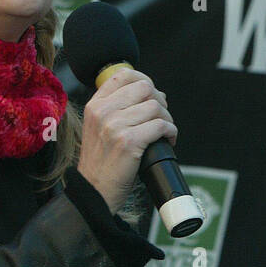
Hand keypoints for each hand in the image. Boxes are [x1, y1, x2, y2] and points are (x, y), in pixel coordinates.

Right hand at [76, 68, 176, 213]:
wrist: (94, 191)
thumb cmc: (102, 162)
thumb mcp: (98, 127)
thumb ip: (115, 107)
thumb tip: (149, 90)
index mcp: (95, 105)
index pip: (123, 74)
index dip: (144, 80)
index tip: (152, 94)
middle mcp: (103, 112)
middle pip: (145, 87)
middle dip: (159, 101)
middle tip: (161, 117)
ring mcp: (114, 126)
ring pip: (156, 106)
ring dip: (167, 119)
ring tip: (164, 132)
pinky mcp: (128, 142)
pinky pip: (161, 125)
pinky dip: (171, 132)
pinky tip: (168, 140)